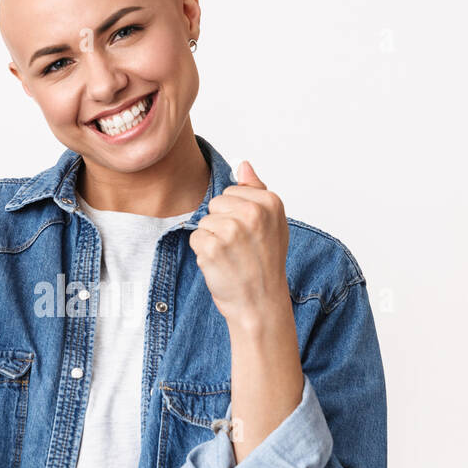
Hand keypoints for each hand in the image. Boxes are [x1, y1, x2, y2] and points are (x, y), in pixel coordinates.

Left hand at [189, 160, 291, 331]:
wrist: (260, 304)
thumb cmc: (266, 264)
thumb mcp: (273, 223)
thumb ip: (256, 191)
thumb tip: (243, 164)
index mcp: (270, 202)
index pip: (231, 191)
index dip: (236, 213)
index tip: (251, 234)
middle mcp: (252, 213)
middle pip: (215, 203)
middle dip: (221, 224)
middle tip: (239, 248)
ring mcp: (232, 230)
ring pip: (204, 221)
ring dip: (212, 240)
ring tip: (231, 258)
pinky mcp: (212, 247)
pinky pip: (195, 238)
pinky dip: (203, 254)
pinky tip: (220, 266)